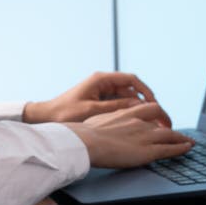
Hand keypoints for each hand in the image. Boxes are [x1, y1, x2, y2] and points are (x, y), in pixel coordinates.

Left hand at [23, 72, 170, 126]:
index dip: (146, 91)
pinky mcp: (100, 102)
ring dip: (139, 109)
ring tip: (152, 123)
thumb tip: (138, 105)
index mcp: (101, 79)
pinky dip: (129, 113)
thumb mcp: (91, 110)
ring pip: (128, 98)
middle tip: (159, 117)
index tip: (156, 104)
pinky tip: (137, 125)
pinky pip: (120, 105)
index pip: (131, 80)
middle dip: (146, 102)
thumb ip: (115, 107)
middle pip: (132, 89)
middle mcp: (103, 83)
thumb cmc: (65, 113)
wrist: (46, 118)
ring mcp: (102, 92)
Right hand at [63, 102, 193, 168]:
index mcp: (125, 113)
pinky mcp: (148, 152)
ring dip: (180, 137)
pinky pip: (169, 149)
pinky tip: (187, 148)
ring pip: (169, 134)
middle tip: (172, 130)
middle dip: (168, 123)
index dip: (154, 113)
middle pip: (160, 117)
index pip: (146, 108)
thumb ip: (106, 119)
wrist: (87, 142)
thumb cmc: (85, 133)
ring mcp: (145, 136)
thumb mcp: (97, 119)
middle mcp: (138, 121)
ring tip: (188, 141)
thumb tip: (101, 123)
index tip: (156, 118)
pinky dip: (181, 148)